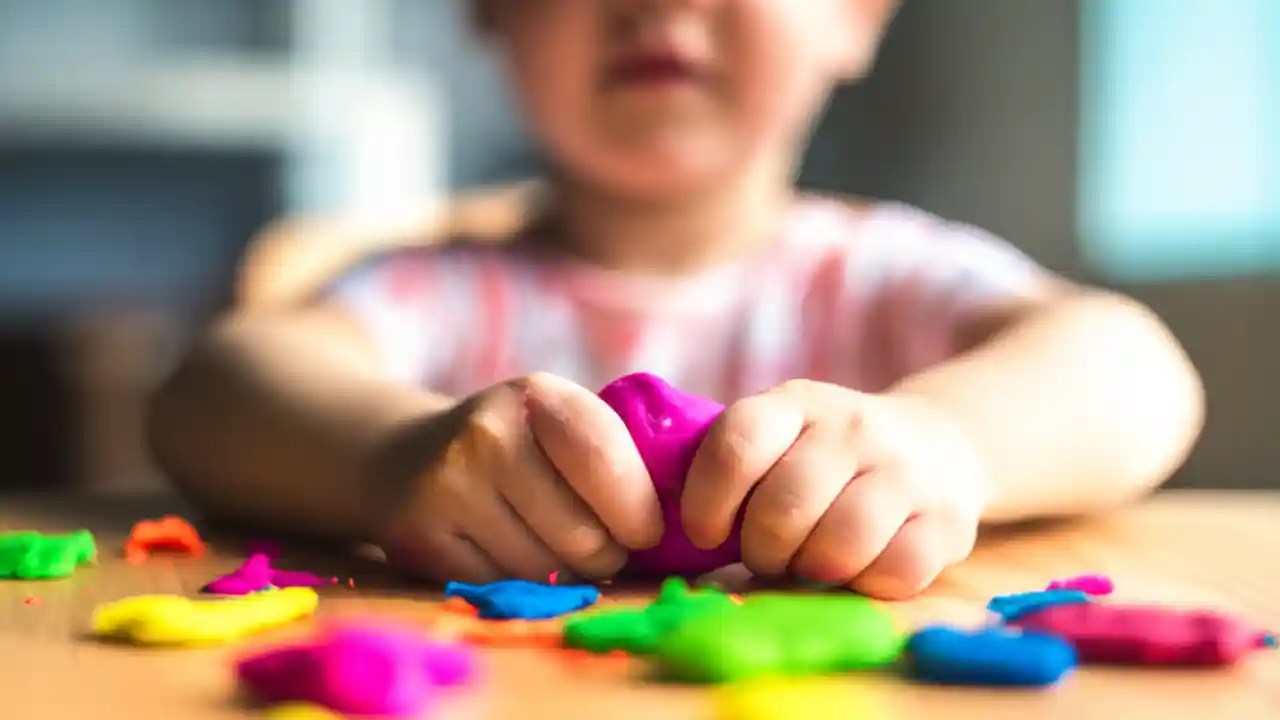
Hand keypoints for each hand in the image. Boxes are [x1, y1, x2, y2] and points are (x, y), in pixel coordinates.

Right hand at [379, 373, 662, 583]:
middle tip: (600, 547)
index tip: (646, 532)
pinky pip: (502, 592)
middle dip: (606, 555)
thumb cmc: (516, 447)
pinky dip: (520, 590)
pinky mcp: (420, 541)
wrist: (403, 458)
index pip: (606, 463)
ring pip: (545, 574)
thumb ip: (617, 457)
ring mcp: (448, 488)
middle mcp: (486, 435)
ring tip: (555, 550)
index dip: (639, 512)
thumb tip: (688, 528)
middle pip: (582, 536)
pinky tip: (511, 558)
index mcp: (537, 397)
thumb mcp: (561, 423)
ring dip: (566, 578)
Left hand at [682, 380, 985, 598]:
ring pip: (839, 545)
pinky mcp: (946, 519)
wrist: (939, 445)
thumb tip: (673, 536)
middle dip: (761, 549)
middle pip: (784, 506)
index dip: (708, 501)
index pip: (737, 445)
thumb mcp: (782, 435)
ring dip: (811, 570)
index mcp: (796, 402)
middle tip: (765, 556)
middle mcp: (852, 427)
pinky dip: (865, 585)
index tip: (705, 533)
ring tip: (810, 564)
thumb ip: (735, 469)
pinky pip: (894, 573)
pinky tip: (859, 569)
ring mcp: (904, 470)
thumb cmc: (828, 456)